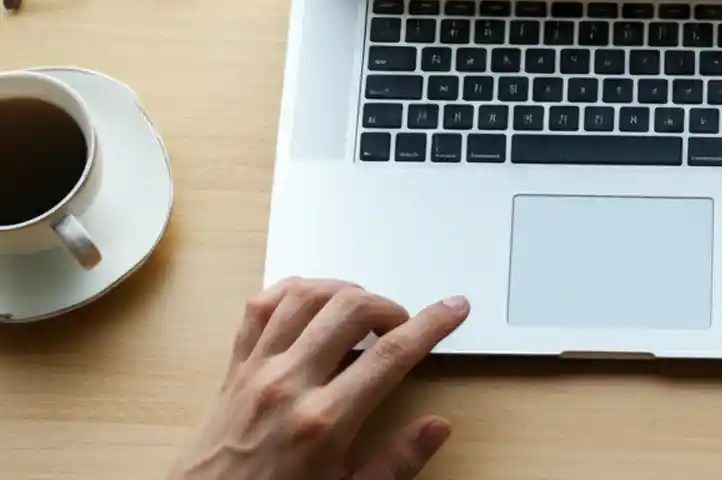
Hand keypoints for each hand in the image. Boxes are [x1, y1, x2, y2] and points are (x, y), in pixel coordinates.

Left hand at [171, 278, 469, 479]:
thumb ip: (396, 463)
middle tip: (402, 325)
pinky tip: (313, 302)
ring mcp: (257, 370)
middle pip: (350, 309)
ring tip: (362, 311)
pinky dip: (292, 292)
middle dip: (388, 305)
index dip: (432, 324)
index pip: (392, 354)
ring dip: (343, 291)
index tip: (455, 307)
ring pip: (306, 296)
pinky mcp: (234, 367)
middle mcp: (289, 385)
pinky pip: (261, 307)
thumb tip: (437, 427)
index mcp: (324, 422)